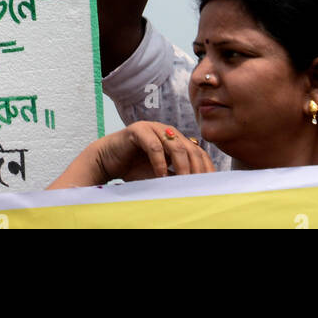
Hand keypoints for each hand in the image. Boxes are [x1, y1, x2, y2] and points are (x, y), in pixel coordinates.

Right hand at [91, 121, 215, 182]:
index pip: (197, 152)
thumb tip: (196, 190)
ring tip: (183, 181)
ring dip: (181, 165)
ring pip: (175, 145)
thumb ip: (175, 177)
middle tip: (197, 185)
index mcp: (176, 140)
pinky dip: (159, 162)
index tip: (209, 184)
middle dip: (196, 167)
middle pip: (190, 148)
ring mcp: (153, 128)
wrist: (107, 160)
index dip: (205, 167)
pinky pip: (154, 145)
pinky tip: (160, 175)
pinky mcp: (138, 130)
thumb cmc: (134, 169)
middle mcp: (167, 132)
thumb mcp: (160, 176)